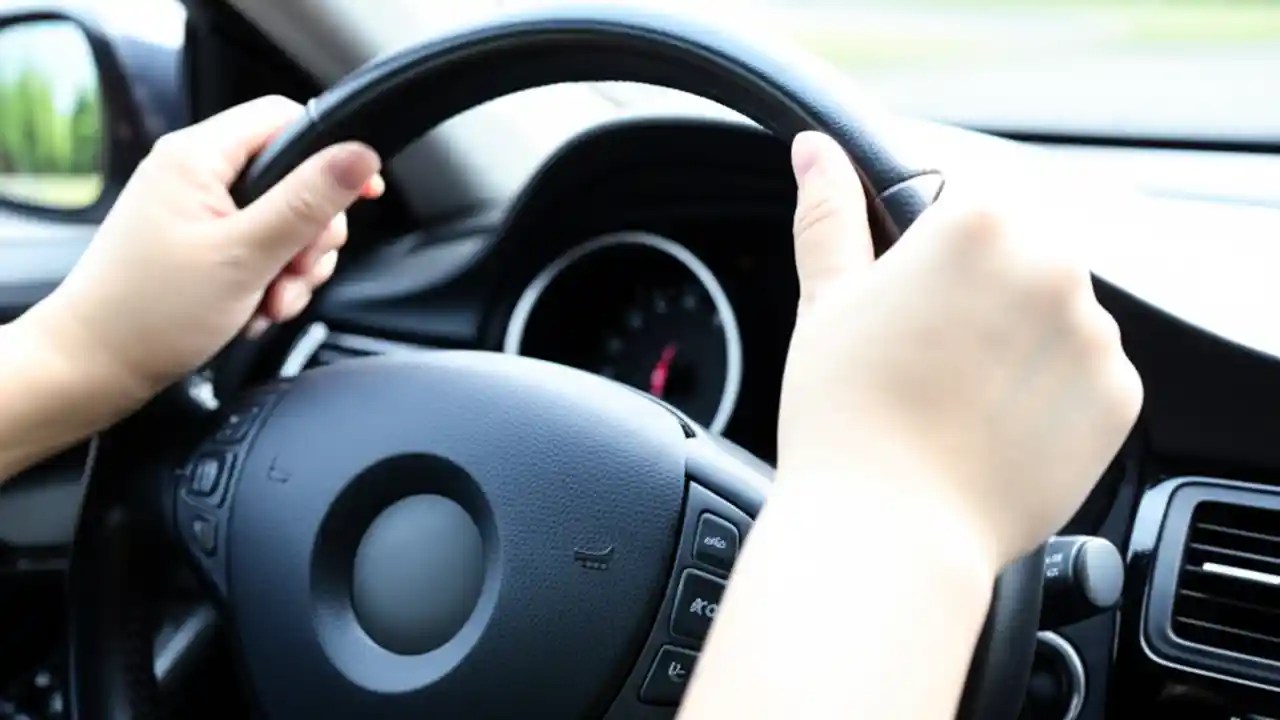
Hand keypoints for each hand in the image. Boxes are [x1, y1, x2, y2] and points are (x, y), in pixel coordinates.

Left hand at [24, 96, 382, 401]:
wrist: (96, 367)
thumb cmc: (150, 313)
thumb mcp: (244, 255)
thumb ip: (306, 203)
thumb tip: (359, 157)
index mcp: (197, 157)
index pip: (285, 120)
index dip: (333, 154)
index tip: (363, 195)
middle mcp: (196, 174)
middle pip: (294, 178)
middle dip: (311, 234)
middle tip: (296, 271)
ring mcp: (199, 211)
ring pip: (285, 221)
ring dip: (294, 267)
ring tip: (271, 302)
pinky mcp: (204, 243)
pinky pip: (264, 249)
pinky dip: (272, 282)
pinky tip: (257, 309)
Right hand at [778, 132, 1141, 567]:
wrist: (889, 532)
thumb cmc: (846, 417)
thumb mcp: (826, 301)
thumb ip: (829, 214)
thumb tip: (814, 150)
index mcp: (980, 224)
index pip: (971, 205)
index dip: (933, 253)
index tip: (911, 300)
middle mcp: (1054, 265)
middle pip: (1022, 254)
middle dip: (983, 292)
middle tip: (928, 355)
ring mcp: (1095, 334)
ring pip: (1055, 313)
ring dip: (1020, 339)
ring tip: (958, 398)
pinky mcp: (1119, 397)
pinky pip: (1085, 373)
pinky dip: (1049, 391)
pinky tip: (993, 424)